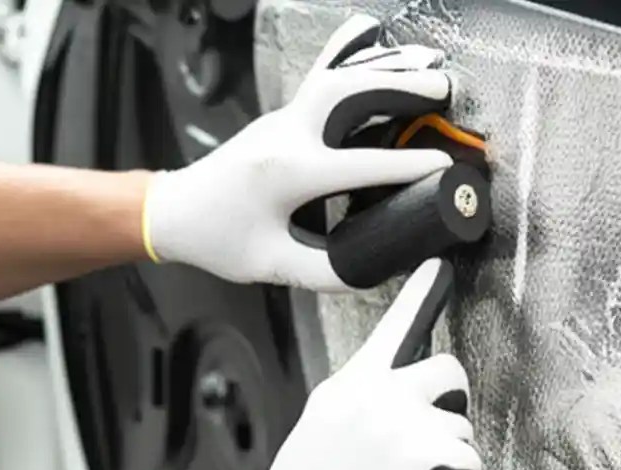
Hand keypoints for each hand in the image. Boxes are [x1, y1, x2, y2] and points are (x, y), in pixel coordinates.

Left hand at [142, 15, 453, 289]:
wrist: (176, 211)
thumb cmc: (217, 236)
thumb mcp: (272, 266)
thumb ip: (328, 272)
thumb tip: (380, 269)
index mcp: (285, 174)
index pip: (358, 165)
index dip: (406, 166)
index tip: (444, 165)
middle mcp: (285, 137)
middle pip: (345, 93)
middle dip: (397, 87)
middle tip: (442, 90)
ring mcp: (283, 120)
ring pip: (335, 78)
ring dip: (382, 68)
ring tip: (427, 67)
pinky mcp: (284, 118)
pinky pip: (322, 80)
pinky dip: (354, 62)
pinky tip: (379, 46)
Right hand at [245, 259, 481, 469]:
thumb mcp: (319, 438)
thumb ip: (360, 412)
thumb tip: (397, 415)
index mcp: (347, 388)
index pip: (391, 330)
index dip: (418, 294)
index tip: (438, 267)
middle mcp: (380, 395)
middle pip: (448, 372)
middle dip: (449, 405)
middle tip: (430, 440)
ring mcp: (409, 424)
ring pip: (461, 431)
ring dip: (446, 464)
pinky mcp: (434, 458)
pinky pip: (470, 469)